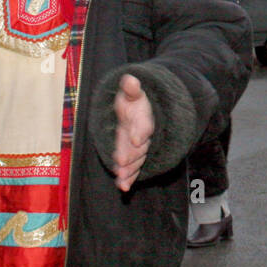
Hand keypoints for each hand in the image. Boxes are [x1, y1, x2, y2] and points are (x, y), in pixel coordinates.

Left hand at [112, 73, 153, 190]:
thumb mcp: (132, 94)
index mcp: (143, 119)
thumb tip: (129, 79)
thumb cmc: (134, 104)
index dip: (140, 132)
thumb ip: (131, 89)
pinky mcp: (133, 156)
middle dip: (132, 155)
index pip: (144, 125)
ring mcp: (138, 148)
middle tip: (123, 162)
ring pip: (136, 160)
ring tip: (122, 179)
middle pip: (140, 147)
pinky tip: (123, 187)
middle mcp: (142, 135)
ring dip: (130, 169)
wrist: (145, 114)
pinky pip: (133, 168)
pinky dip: (129, 177)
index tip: (136, 139)